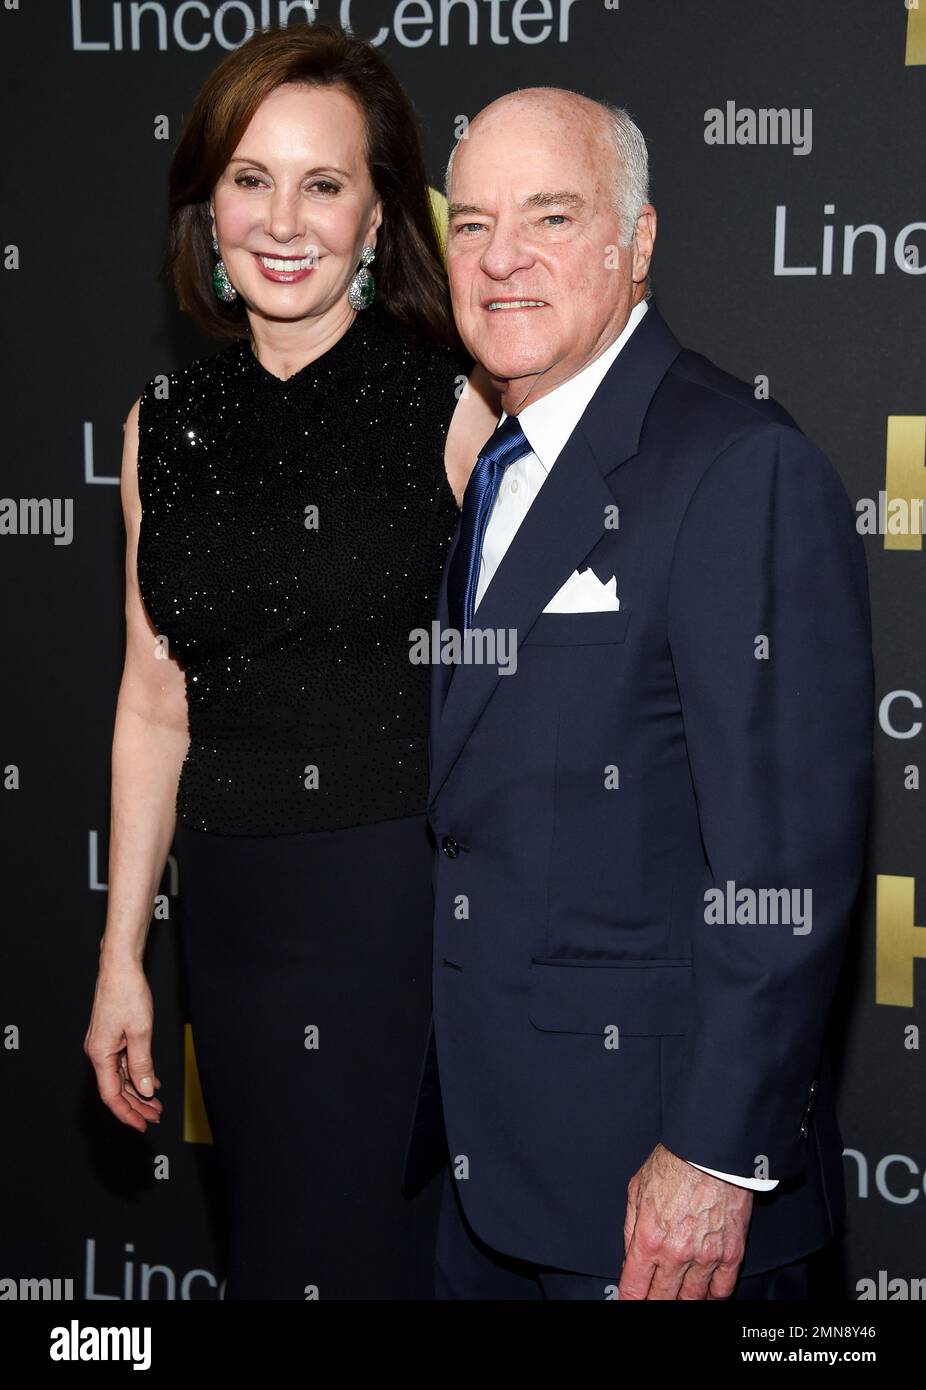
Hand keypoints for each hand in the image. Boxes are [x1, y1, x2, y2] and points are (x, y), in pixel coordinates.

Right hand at [84, 958, 162, 1132]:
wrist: (120, 967)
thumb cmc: (127, 992)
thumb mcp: (140, 1032)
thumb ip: (142, 1064)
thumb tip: (146, 1089)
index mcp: (100, 1053)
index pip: (111, 1095)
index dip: (127, 1113)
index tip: (142, 1125)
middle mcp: (98, 1052)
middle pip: (116, 1089)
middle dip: (137, 1105)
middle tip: (156, 1117)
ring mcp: (104, 1044)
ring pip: (120, 1077)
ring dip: (139, 1091)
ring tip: (157, 1104)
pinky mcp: (111, 1036)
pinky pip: (123, 1063)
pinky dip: (137, 1075)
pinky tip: (151, 1082)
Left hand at [619, 1143, 752, 1298]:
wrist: (710, 1149)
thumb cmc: (674, 1163)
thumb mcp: (636, 1191)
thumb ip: (631, 1229)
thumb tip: (629, 1259)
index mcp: (649, 1238)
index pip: (634, 1287)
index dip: (630, 1300)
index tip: (629, 1302)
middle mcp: (676, 1253)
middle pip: (662, 1299)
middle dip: (653, 1302)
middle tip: (651, 1299)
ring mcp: (706, 1256)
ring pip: (692, 1298)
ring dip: (681, 1300)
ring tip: (676, 1295)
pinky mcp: (731, 1253)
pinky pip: (722, 1289)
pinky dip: (712, 1295)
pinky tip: (704, 1292)